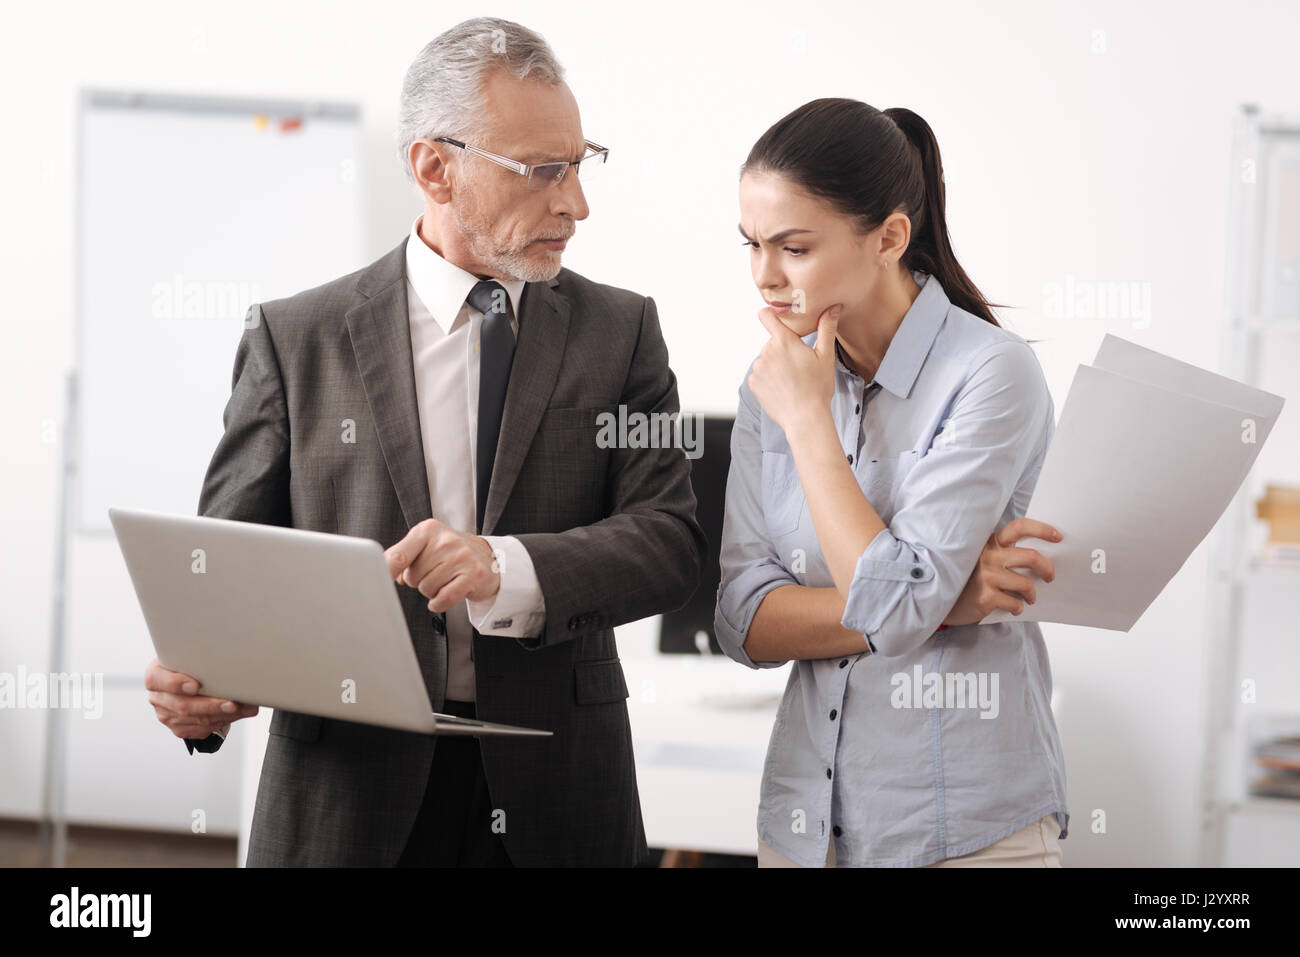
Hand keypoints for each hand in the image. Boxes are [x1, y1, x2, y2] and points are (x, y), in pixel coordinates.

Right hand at [145, 658, 256, 739]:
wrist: (186, 677)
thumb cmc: (190, 664)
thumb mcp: (191, 656)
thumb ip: (202, 660)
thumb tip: (232, 665)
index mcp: (155, 675)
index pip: (158, 680)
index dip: (176, 684)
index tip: (195, 686)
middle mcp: (158, 697)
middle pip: (183, 705)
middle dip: (211, 706)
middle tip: (232, 703)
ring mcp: (166, 715)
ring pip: (196, 720)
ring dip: (223, 716)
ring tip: (243, 708)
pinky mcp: (178, 728)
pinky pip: (201, 730)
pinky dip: (221, 722)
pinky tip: (235, 714)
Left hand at [385, 518, 500, 612]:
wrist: (489, 558)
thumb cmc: (451, 553)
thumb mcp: (426, 545)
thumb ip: (402, 555)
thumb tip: (385, 573)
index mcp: (427, 530)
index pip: (398, 556)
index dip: (385, 572)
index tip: (375, 582)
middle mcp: (445, 540)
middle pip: (412, 577)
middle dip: (418, 581)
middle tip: (433, 573)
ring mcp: (461, 557)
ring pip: (427, 589)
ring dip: (431, 591)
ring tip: (444, 580)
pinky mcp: (473, 575)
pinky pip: (444, 598)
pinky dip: (439, 603)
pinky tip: (444, 596)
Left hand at [748, 303, 841, 433]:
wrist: (805, 418)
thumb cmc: (817, 388)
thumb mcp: (825, 356)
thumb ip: (827, 328)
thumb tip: (833, 307)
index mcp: (784, 341)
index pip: (766, 316)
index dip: (770, 315)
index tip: (776, 318)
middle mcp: (766, 351)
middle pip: (773, 343)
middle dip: (783, 350)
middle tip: (799, 366)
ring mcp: (758, 367)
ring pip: (767, 359)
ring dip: (776, 365)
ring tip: (791, 380)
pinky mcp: (753, 383)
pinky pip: (760, 374)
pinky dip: (768, 379)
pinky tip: (782, 389)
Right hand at [943, 518, 1061, 625]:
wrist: (939, 598)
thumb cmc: (967, 579)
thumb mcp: (982, 559)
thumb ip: (1003, 555)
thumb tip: (1038, 561)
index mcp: (990, 543)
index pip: (1019, 528)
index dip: (1042, 530)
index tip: (1058, 536)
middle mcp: (988, 556)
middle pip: (1031, 556)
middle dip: (1047, 568)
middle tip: (1049, 576)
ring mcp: (986, 576)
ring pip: (1026, 584)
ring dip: (1031, 594)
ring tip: (1029, 598)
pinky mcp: (985, 596)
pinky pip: (1014, 603)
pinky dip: (1018, 608)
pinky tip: (1014, 608)